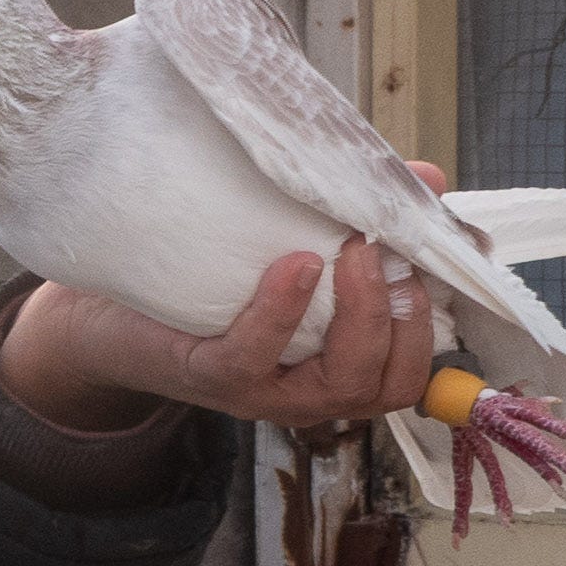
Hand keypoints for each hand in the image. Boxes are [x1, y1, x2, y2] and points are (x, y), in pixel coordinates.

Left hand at [0, 169, 447, 433]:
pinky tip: (295, 265)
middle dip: (406, 319)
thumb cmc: (216, 278)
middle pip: (392, 383)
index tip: (455, 252)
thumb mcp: (294, 240)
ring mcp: (267, 390)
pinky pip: (256, 356)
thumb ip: (357, 214)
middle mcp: (314, 390)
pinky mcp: (212, 378)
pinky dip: (282, 310)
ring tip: (353, 250)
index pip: (418, 364)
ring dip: (361, 315)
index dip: (446, 312)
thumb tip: (426, 175)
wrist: (110, 310)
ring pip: (342, 382)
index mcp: (345, 363)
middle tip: (389, 249)